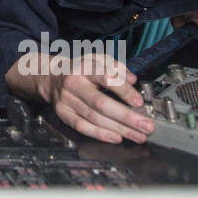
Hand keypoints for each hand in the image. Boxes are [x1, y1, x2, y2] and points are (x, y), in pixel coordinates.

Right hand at [27, 52, 152, 144]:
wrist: (51, 77)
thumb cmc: (80, 69)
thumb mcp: (98, 59)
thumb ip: (116, 67)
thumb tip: (132, 80)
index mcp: (84, 68)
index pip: (105, 78)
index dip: (123, 91)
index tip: (139, 102)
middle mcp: (73, 84)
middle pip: (101, 103)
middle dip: (127, 117)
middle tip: (146, 126)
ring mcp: (67, 101)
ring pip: (95, 118)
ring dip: (119, 129)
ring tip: (138, 135)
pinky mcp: (63, 114)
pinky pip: (83, 127)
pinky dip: (100, 134)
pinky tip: (116, 138)